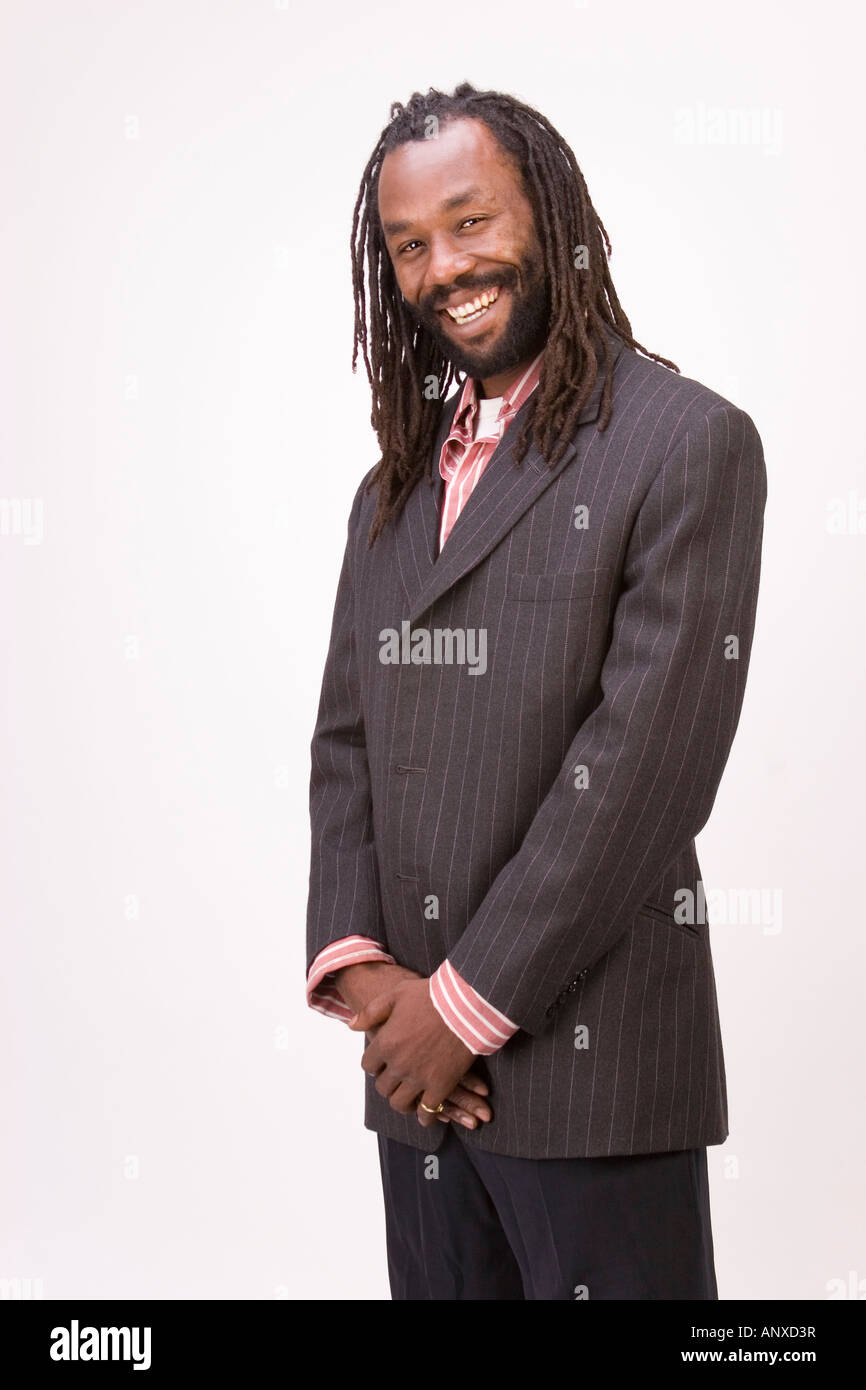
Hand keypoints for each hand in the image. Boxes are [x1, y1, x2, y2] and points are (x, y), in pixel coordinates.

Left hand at [334, 960, 491, 1127]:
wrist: (467, 1005)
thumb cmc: (432, 997)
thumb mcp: (396, 995)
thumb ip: (371, 1012)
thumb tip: (352, 1025)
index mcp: (385, 1043)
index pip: (368, 1065)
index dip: (375, 1064)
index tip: (383, 1063)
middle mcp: (398, 1064)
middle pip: (382, 1087)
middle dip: (388, 1084)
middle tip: (397, 1080)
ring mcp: (418, 1078)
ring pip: (400, 1103)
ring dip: (403, 1102)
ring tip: (409, 1098)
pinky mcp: (440, 1086)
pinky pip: (427, 1111)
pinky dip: (425, 1116)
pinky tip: (426, 1113)